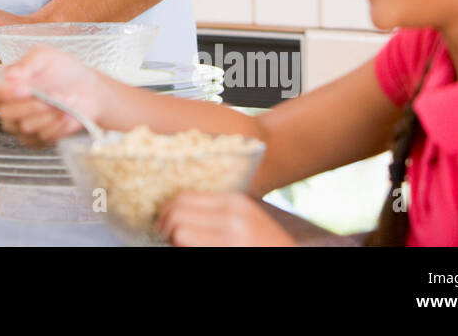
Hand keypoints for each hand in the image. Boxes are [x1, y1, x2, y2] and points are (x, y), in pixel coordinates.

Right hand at [0, 46, 108, 145]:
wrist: (88, 89)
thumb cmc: (63, 70)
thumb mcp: (45, 57)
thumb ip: (27, 62)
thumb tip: (9, 74)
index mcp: (4, 85)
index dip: (1, 92)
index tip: (24, 88)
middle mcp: (8, 108)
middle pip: (7, 113)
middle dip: (34, 105)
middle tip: (55, 94)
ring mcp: (21, 127)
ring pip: (26, 127)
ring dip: (50, 113)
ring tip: (68, 100)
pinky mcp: (37, 141)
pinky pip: (42, 138)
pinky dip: (59, 126)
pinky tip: (69, 115)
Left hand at [155, 192, 296, 245]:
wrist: (293, 261)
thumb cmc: (266, 246)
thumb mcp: (246, 220)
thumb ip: (219, 212)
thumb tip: (177, 209)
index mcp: (235, 202)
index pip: (185, 196)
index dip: (167, 209)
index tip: (163, 222)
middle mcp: (232, 216)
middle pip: (177, 211)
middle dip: (165, 224)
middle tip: (165, 236)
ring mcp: (229, 236)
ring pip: (178, 230)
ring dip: (172, 239)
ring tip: (179, 245)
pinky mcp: (225, 251)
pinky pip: (187, 245)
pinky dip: (181, 248)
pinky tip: (187, 250)